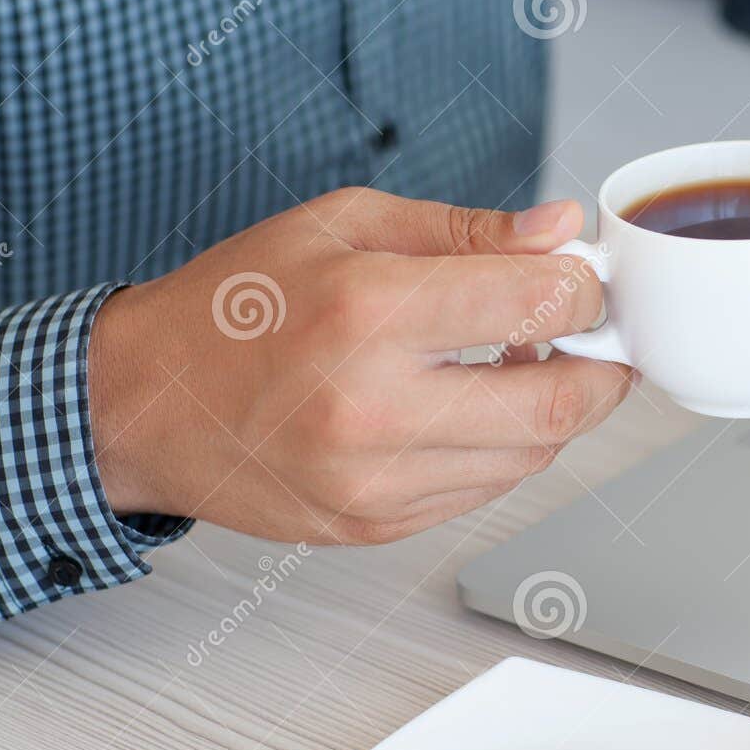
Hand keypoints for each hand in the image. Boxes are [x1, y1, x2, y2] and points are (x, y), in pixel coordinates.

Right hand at [90, 189, 631, 543]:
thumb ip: (466, 231)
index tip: (583, 283)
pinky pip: (486, 489)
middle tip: (597, 339)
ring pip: (532, 455)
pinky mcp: (377, 524)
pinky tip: (471, 406)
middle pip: (560, 404)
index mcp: (368, 311)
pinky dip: (502, 447)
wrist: (145, 405)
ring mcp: (377, 480)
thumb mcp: (342, 225)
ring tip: (521, 363)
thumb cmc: (236, 307)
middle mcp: (376, 407)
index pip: (538, 304)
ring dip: (553, 408)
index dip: (584, 291)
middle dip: (604, 368)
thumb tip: (560, 234)